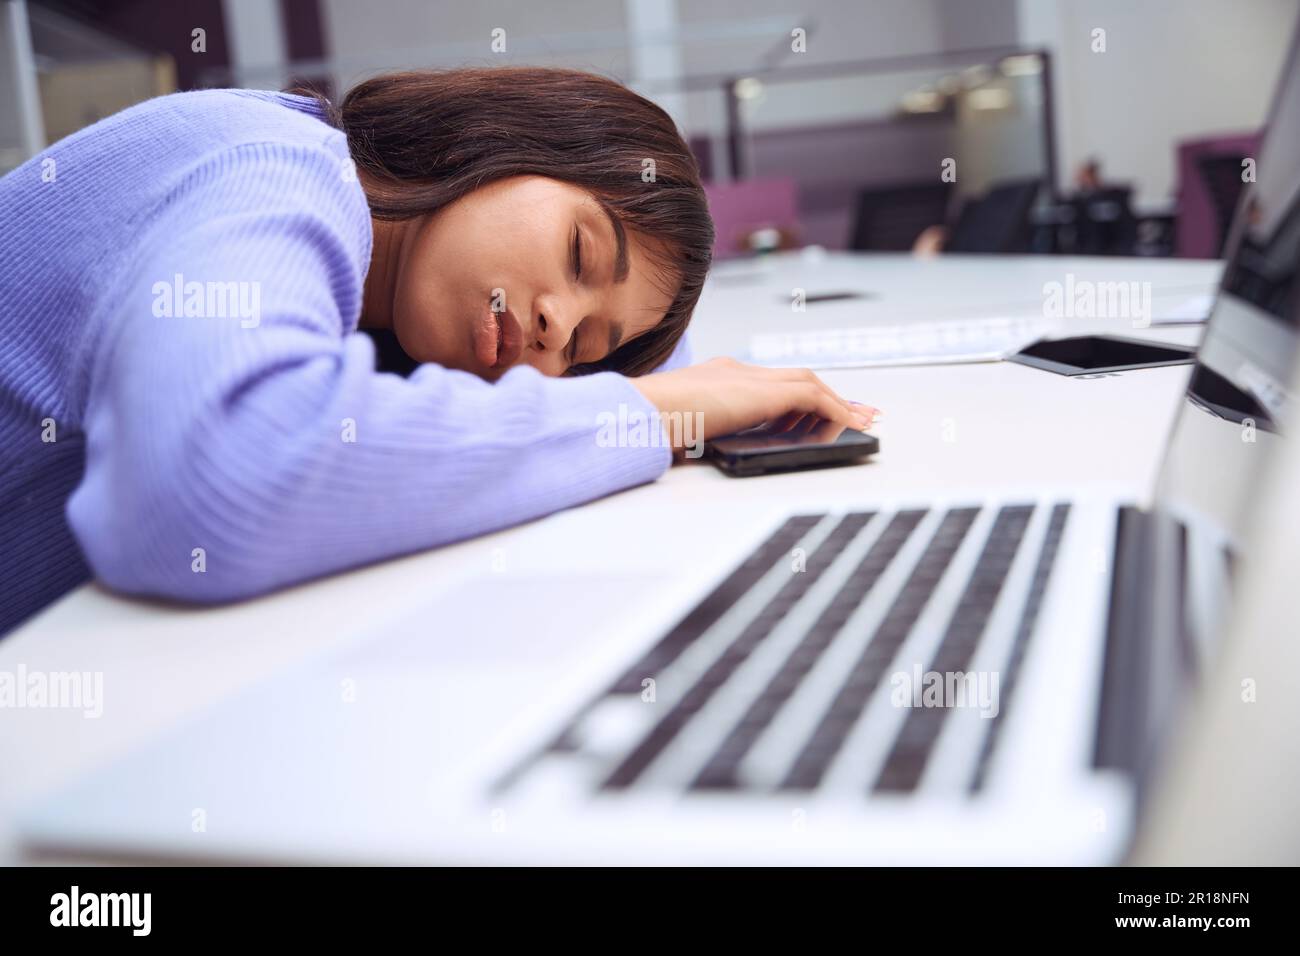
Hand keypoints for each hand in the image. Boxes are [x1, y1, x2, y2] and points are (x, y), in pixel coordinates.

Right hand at [630, 357, 880, 458]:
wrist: (644, 412)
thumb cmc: (649, 425)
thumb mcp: (680, 429)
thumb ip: (697, 432)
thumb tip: (692, 453)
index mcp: (717, 377)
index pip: (767, 382)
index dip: (793, 398)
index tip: (809, 413)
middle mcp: (737, 371)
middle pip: (796, 378)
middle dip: (826, 396)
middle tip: (853, 411)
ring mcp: (751, 378)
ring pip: (810, 384)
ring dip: (838, 403)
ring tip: (860, 421)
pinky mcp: (765, 392)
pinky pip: (815, 399)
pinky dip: (835, 411)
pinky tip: (850, 427)